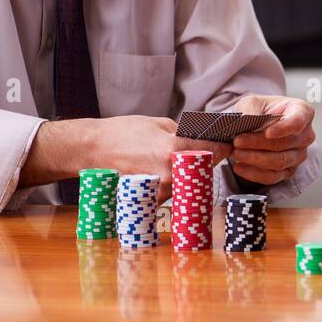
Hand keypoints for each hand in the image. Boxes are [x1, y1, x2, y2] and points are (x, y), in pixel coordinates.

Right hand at [92, 115, 231, 200]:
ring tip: (193, 159)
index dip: (224, 145)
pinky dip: (179, 181)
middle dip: (212, 159)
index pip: (212, 150)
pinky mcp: (152, 198)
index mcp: (173, 150)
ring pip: (191, 182)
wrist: (92, 150)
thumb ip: (184, 133)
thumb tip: (204, 137)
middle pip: (206, 169)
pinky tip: (175, 171)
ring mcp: (161, 189)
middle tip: (214, 150)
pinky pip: (175, 190)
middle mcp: (170, 173)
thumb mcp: (159, 123)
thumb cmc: (123, 132)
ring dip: (196, 172)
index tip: (229, 141)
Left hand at [228, 94, 315, 187]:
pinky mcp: (289, 170)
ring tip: (236, 154)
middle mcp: (305, 135)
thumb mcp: (252, 102)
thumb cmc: (260, 110)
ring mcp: (299, 154)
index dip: (284, 128)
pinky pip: (274, 176)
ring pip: (279, 162)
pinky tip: (239, 167)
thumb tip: (245, 122)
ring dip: (255, 159)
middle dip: (258, 144)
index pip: (298, 121)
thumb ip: (249, 109)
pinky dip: (254, 173)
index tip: (268, 133)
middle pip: (284, 144)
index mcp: (302, 112)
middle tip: (237, 142)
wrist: (258, 126)